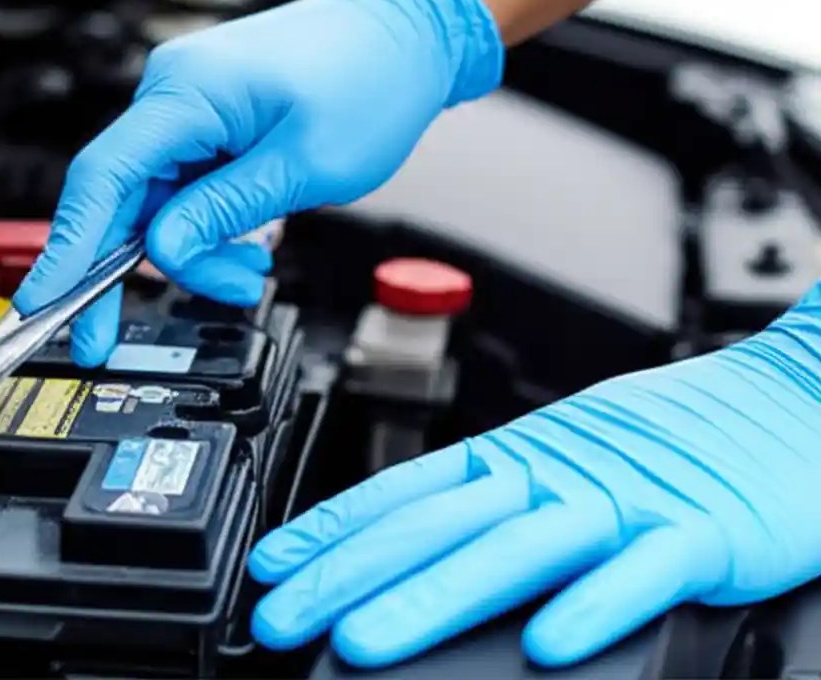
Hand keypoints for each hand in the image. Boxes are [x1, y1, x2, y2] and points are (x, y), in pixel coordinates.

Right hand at [12, 0, 502, 365]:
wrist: (408, 36)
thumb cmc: (371, 79)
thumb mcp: (302, 167)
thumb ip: (223, 213)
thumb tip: (161, 251)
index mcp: (186, 95)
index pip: (102, 179)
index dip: (67, 249)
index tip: (44, 303)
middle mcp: (171, 96)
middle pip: (118, 201)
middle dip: (129, 272)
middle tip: (103, 339)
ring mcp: (185, 109)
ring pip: (154, 206)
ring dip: (190, 252)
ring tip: (247, 271)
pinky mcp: (205, 125)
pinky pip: (180, 190)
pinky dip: (203, 229)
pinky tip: (243, 245)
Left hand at [249, 286, 820, 667]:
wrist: (797, 397)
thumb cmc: (680, 436)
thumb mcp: (570, 454)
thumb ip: (500, 499)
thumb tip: (415, 544)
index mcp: (521, 453)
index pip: (406, 492)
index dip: (332, 527)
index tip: (271, 564)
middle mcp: (558, 473)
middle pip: (436, 527)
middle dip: (347, 575)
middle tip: (279, 616)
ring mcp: (628, 501)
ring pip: (516, 552)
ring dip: (433, 597)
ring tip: (366, 639)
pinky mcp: (705, 533)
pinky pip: (645, 573)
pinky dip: (596, 603)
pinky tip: (547, 642)